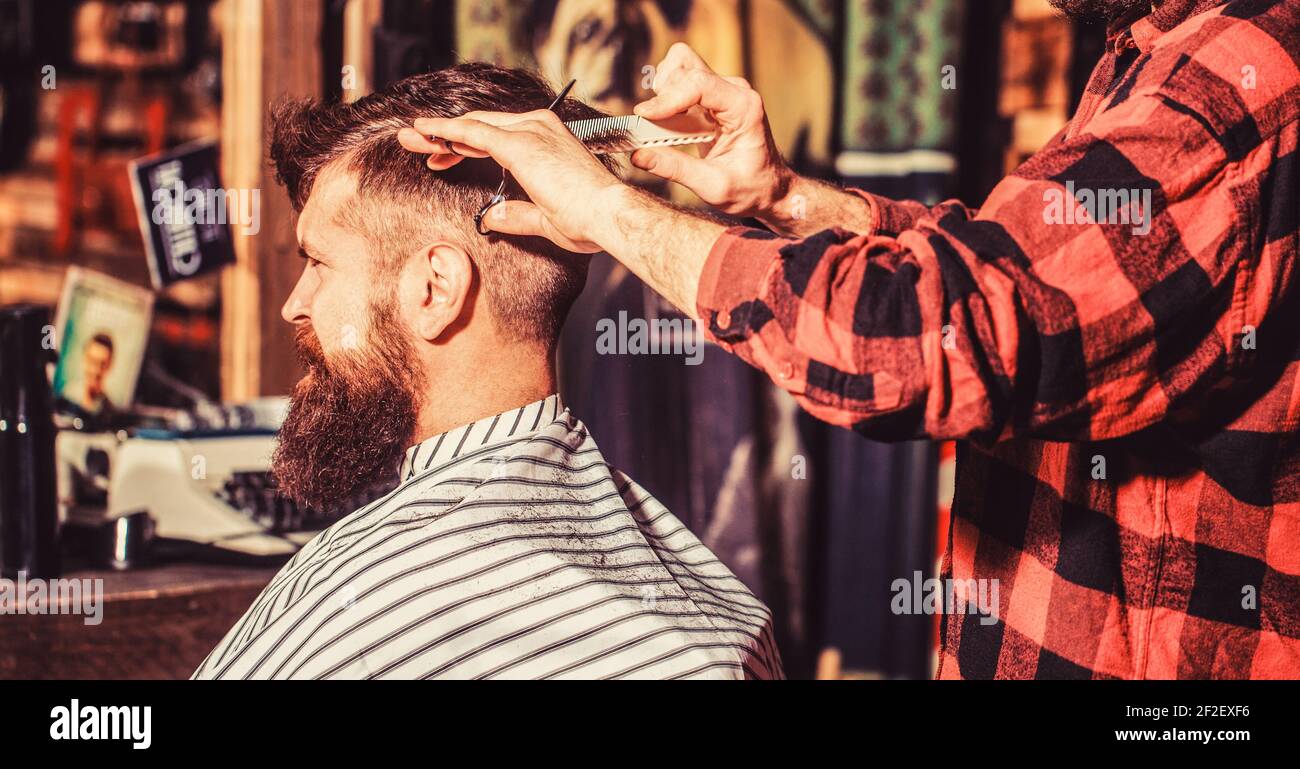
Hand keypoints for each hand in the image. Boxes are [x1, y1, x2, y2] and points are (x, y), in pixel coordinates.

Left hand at [396, 109, 624, 252]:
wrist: (608, 215)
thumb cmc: (589, 220)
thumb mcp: (546, 218)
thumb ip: (518, 215)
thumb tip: (493, 217)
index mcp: (547, 139)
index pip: (496, 135)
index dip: (463, 143)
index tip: (439, 154)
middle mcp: (539, 126)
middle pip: (480, 126)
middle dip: (444, 136)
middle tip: (413, 142)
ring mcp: (530, 131)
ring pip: (473, 126)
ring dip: (438, 133)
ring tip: (409, 139)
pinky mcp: (521, 143)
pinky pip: (473, 132)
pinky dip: (446, 131)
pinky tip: (425, 132)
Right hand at [632, 43, 794, 219]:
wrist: (768, 189)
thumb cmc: (750, 188)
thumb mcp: (712, 186)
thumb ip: (675, 169)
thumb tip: (638, 155)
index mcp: (744, 108)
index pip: (699, 84)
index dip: (667, 98)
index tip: (643, 117)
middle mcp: (734, 91)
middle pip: (685, 66)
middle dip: (663, 93)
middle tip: (654, 125)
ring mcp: (723, 91)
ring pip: (681, 66)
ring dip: (664, 90)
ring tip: (664, 122)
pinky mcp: (712, 97)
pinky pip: (681, 81)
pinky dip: (667, 97)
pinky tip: (670, 124)